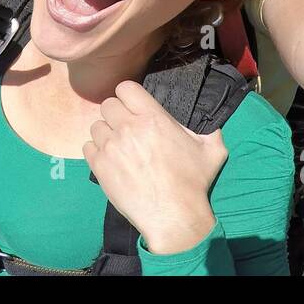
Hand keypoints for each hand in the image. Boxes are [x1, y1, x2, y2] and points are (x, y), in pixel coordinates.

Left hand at [85, 80, 226, 254]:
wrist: (174, 215)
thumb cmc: (193, 184)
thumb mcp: (211, 153)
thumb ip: (211, 134)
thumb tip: (215, 129)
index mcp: (153, 118)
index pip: (125, 88)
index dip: (128, 97)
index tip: (133, 107)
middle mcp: (129, 127)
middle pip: (107, 105)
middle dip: (116, 114)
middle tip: (125, 129)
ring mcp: (112, 146)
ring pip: (96, 126)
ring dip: (105, 134)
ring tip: (117, 147)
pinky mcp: (100, 166)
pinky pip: (87, 147)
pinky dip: (96, 152)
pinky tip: (109, 161)